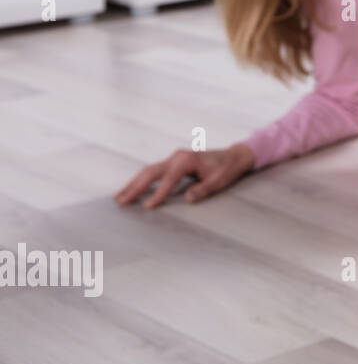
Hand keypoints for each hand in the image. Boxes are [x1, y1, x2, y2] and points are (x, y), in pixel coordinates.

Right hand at [115, 144, 255, 208]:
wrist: (232, 157)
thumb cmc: (226, 169)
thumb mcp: (218, 181)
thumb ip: (203, 190)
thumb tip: (188, 199)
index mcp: (187, 160)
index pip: (169, 179)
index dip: (158, 193)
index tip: (148, 206)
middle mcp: (176, 157)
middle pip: (151, 172)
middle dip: (135, 187)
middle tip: (121, 201)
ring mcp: (173, 158)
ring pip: (148, 171)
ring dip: (134, 183)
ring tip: (119, 197)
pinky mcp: (173, 162)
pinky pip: (154, 172)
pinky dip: (141, 180)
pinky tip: (133, 189)